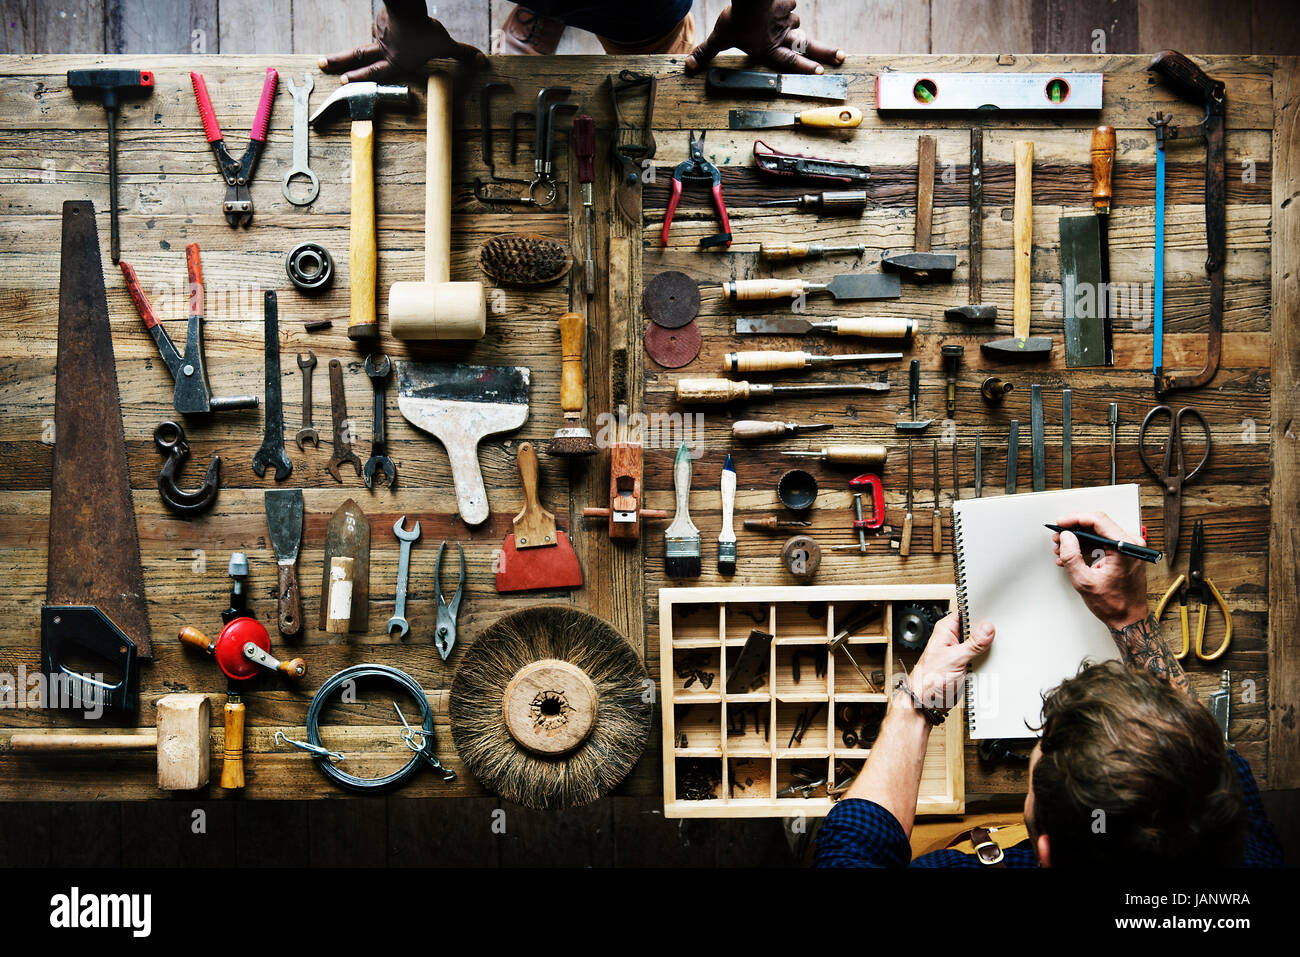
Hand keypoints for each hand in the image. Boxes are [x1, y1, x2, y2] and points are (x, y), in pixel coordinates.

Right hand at [319, 4, 482, 82]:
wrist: (407, 7)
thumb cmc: (426, 30)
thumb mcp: (446, 45)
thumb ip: (462, 54)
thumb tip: (482, 62)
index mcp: (396, 63)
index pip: (376, 74)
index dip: (361, 78)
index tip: (342, 81)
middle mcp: (384, 51)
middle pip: (359, 58)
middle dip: (339, 62)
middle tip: (321, 64)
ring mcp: (380, 35)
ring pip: (371, 40)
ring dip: (364, 42)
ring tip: (360, 41)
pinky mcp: (380, 21)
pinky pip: (385, 24)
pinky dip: (389, 23)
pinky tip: (398, 19)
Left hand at [685, 0, 844, 74]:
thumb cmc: (735, 20)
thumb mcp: (719, 37)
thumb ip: (706, 52)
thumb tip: (689, 66)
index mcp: (768, 49)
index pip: (789, 62)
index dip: (804, 68)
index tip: (821, 72)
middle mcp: (781, 36)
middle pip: (807, 46)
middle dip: (825, 51)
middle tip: (841, 56)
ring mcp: (786, 19)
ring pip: (795, 23)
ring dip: (793, 25)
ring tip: (788, 25)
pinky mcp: (785, 4)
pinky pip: (789, 5)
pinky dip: (785, 5)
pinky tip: (780, 3)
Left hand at [907, 612, 992, 712]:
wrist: (926, 702)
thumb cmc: (927, 680)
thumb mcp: (953, 659)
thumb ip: (972, 644)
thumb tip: (987, 629)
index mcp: (946, 629)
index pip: (967, 612)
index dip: (981, 611)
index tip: (996, 616)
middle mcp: (953, 638)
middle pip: (976, 627)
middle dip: (987, 632)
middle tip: (996, 637)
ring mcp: (960, 650)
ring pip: (981, 643)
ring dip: (988, 648)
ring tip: (992, 651)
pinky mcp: (966, 663)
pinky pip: (981, 657)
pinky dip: (987, 659)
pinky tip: (991, 661)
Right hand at [1051, 511, 1149, 629]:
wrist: (1129, 618)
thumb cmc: (1115, 604)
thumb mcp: (1085, 581)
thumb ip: (1072, 556)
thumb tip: (1066, 538)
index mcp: (1125, 548)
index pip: (1098, 521)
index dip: (1075, 519)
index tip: (1061, 523)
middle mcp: (1131, 544)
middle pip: (1098, 525)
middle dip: (1075, 530)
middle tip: (1059, 538)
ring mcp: (1130, 548)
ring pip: (1099, 533)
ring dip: (1079, 539)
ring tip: (1063, 549)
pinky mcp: (1126, 553)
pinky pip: (1104, 542)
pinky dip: (1088, 546)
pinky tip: (1074, 554)